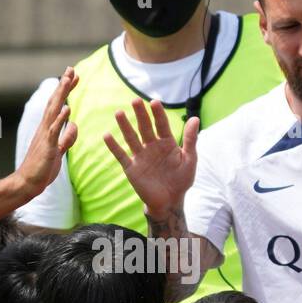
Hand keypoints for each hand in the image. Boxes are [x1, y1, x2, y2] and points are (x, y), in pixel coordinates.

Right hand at [15, 68, 78, 197]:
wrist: (28, 183)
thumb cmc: (42, 168)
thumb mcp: (59, 150)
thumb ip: (67, 138)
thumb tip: (73, 125)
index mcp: (48, 129)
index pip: (58, 104)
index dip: (65, 90)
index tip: (73, 76)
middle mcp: (45, 128)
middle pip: (55, 102)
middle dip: (63, 85)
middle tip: (71, 69)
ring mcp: (45, 136)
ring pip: (54, 111)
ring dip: (61, 95)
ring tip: (68, 80)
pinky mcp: (47, 147)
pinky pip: (54, 131)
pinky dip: (60, 119)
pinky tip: (67, 109)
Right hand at [103, 98, 198, 217]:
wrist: (170, 201)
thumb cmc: (181, 180)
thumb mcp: (189, 159)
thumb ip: (190, 140)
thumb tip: (195, 118)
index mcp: (167, 143)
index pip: (161, 124)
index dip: (158, 114)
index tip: (154, 102)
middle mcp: (152, 146)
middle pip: (145, 127)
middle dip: (140, 115)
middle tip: (135, 100)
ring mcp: (140, 156)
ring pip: (131, 138)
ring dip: (125, 126)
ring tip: (119, 113)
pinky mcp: (131, 168)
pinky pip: (121, 155)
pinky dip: (114, 146)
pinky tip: (106, 136)